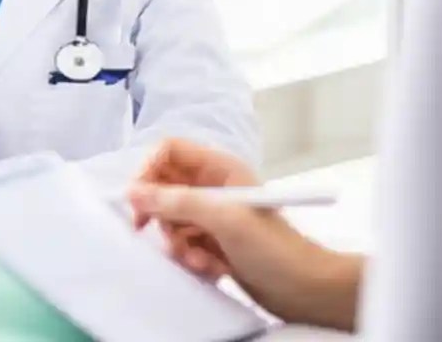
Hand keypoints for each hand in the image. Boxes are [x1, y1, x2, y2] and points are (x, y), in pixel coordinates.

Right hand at [129, 140, 362, 330]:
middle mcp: (214, 188)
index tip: (138, 200)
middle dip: (163, 217)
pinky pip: (182, 244)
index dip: (149, 171)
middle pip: (164, 188)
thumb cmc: (278, 249)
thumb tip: (136, 191)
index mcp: (220, 168)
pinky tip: (212, 268)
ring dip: (179, 244)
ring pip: (170, 221)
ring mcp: (212, 216)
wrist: (305, 290)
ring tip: (202, 259)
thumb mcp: (224, 220)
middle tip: (170, 237)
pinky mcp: (212, 243)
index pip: (169, 152)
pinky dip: (190, 258)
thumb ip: (178, 202)